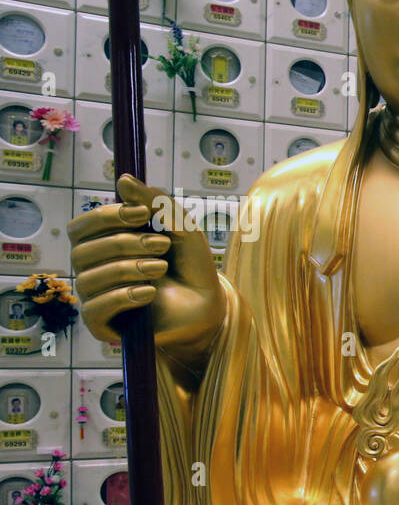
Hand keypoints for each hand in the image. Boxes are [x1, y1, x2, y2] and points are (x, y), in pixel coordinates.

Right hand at [70, 174, 225, 372]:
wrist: (209, 304)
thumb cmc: (190, 264)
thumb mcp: (179, 227)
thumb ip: (154, 202)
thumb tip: (122, 179)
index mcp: (102, 243)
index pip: (83, 226)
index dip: (107, 216)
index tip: (143, 213)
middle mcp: (93, 269)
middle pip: (82, 251)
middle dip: (124, 243)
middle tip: (162, 244)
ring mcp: (96, 298)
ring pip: (89, 279)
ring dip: (128, 268)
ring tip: (161, 268)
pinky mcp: (103, 325)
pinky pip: (94, 309)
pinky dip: (122, 297)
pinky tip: (149, 293)